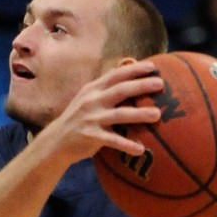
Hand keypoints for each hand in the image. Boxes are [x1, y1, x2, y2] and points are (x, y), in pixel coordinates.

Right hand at [44, 61, 162, 165]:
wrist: (55, 141)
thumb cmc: (79, 119)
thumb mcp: (88, 99)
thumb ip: (106, 89)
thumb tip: (129, 73)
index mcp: (93, 89)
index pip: (116, 75)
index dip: (134, 69)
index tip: (153, 67)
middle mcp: (92, 101)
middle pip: (120, 90)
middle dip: (141, 86)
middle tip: (160, 84)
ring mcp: (91, 118)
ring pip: (119, 114)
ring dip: (139, 114)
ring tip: (157, 115)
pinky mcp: (90, 136)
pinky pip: (112, 140)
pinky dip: (126, 145)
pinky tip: (141, 149)